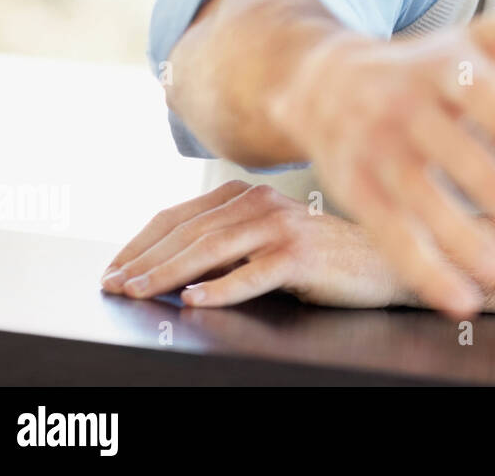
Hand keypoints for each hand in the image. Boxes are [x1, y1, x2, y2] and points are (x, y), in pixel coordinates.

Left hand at [99, 180, 415, 307]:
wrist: (383, 263)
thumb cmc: (322, 257)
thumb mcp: (267, 240)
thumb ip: (226, 243)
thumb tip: (163, 268)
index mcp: (247, 194)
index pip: (179, 216)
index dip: (140, 243)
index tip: (112, 270)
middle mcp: (261, 202)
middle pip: (189, 232)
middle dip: (144, 260)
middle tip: (113, 286)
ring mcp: (282, 225)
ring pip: (212, 249)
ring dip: (168, 273)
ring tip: (139, 291)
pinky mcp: (302, 254)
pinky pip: (252, 273)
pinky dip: (219, 288)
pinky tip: (193, 300)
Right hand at [264, 0, 494, 318]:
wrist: (320, 81)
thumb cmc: (420, 66)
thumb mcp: (472, 40)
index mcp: (439, 66)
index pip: (470, 87)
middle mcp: (402, 107)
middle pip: (445, 148)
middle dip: (485, 185)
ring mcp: (374, 152)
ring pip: (415, 199)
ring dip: (455, 239)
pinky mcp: (355, 193)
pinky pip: (388, 235)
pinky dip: (423, 270)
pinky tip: (461, 300)